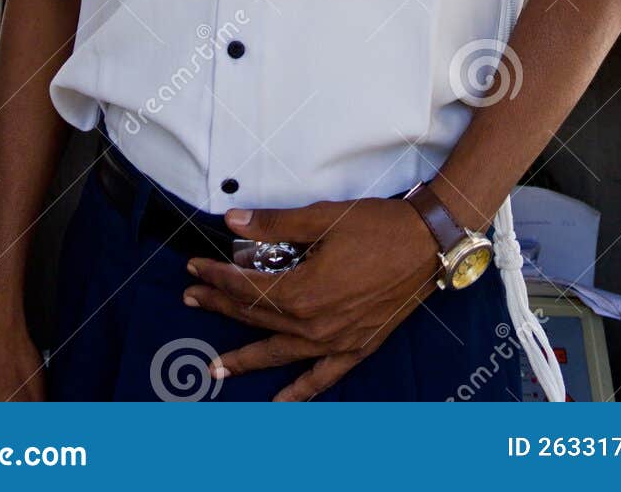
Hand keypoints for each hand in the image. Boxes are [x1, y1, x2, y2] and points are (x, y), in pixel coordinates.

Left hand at [183, 195, 441, 399]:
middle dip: (220, 306)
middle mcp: (313, 324)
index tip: (195, 268)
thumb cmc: (377, 227)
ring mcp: (335, 341)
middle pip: (256, 318)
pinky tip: (280, 402)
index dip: (217, 276)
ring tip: (217, 368)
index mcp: (301, 291)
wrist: (427, 244)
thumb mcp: (323, 218)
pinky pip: (322, 378)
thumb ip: (276, 224)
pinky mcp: (356, 348)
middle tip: (192, 299)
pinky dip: (299, 391)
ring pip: (279, 353)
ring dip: (246, 358)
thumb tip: (234, 221)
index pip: (246, 287)